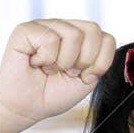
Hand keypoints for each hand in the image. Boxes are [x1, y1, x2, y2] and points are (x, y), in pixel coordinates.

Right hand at [0, 18, 117, 127]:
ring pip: (74, 35)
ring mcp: (46, 25)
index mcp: (82, 38)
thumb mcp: (87, 80)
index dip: (101, 62)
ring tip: (49, 68)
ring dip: (63, 62)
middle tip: (66, 71)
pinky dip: (45, 59)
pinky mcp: (27, 29)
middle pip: (93, 30)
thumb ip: (101, 60)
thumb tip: (108, 39)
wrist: (25, 107)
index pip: (107, 38)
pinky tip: (35, 63)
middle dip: (84, 60)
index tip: (84, 77)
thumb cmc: (53, 94)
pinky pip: (50, 39)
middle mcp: (65, 27)